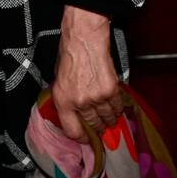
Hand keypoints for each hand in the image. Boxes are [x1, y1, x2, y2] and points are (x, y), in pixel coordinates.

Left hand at [49, 6, 124, 142]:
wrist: (84, 39)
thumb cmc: (70, 55)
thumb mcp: (59, 80)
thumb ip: (66, 99)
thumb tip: (75, 114)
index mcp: (63, 100)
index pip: (73, 131)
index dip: (82, 138)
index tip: (86, 138)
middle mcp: (79, 101)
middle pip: (93, 126)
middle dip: (98, 128)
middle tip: (100, 126)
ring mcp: (96, 97)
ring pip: (108, 118)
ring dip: (110, 119)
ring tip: (109, 116)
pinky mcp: (111, 90)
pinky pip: (117, 107)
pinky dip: (118, 108)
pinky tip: (115, 106)